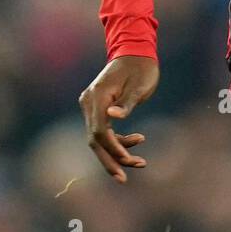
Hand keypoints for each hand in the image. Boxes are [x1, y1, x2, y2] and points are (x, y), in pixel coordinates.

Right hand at [79, 56, 158, 182]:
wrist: (135, 51)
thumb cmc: (141, 68)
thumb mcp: (139, 86)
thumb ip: (127, 103)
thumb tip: (114, 117)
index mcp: (97, 97)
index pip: (99, 132)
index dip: (113, 149)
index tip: (129, 162)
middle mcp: (89, 102)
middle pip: (94, 140)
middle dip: (110, 160)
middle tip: (124, 179)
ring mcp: (91, 105)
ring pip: (98, 138)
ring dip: (117, 152)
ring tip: (141, 162)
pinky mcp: (97, 108)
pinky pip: (104, 131)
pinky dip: (118, 140)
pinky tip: (137, 140)